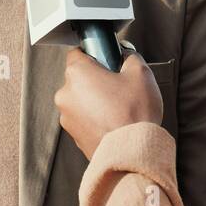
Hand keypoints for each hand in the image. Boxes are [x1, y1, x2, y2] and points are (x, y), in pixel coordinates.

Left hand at [54, 44, 163, 159]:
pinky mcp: (73, 136)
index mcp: (77, 73)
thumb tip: (125, 55)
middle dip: (96, 80)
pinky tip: (113, 122)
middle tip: (118, 87)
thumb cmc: (134, 112)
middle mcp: (65, 94)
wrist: (131, 152)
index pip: (77, 53)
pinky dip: (95, 119)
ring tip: (118, 109)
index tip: (107, 61)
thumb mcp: (141, 73)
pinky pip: (83, 119)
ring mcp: (67, 117)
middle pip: (79, 78)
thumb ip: (130, 56)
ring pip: (81, 100)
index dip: (95, 54)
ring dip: (95, 101)